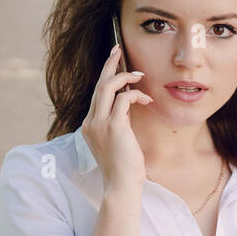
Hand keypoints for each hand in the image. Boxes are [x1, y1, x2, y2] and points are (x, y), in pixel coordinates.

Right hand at [80, 44, 150, 194]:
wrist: (121, 186)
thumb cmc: (123, 168)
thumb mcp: (117, 142)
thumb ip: (117, 123)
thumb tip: (127, 105)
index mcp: (89, 126)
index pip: (96, 95)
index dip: (105, 77)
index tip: (113, 64)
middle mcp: (91, 122)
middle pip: (98, 85)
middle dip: (109, 65)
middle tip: (118, 49)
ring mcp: (100, 124)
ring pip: (107, 87)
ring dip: (124, 76)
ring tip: (139, 74)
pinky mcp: (113, 126)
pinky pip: (124, 99)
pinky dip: (136, 94)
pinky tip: (147, 99)